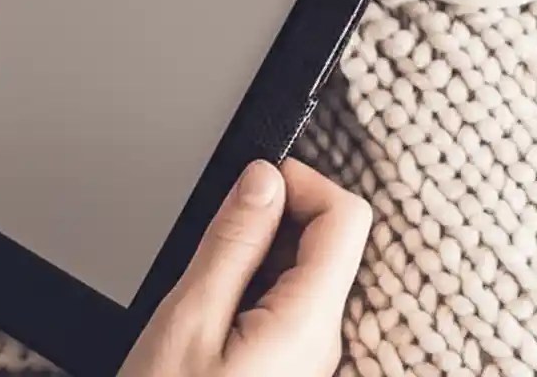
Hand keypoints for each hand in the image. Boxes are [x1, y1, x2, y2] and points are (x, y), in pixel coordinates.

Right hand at [121, 158, 371, 376]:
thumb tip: (264, 179)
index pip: (348, 217)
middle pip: (331, 241)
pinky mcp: (288, 368)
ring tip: (207, 278)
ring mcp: (308, 357)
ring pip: (306, 271)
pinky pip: (289, 304)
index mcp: (308, 322)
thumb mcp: (188, 320)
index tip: (253, 182)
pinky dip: (255, 285)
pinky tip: (212, 306)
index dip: (303, 182)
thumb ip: (233, 243)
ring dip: (260, 252)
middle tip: (218, 231)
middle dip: (277, 217)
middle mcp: (322, 340)